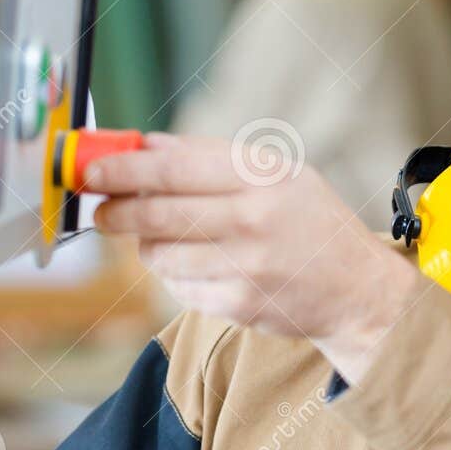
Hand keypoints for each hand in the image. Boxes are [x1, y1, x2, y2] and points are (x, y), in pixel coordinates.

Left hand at [86, 133, 420, 381]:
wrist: (359, 291)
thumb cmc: (312, 225)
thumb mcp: (281, 176)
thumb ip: (213, 158)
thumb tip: (144, 146)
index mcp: (264, 176)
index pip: (173, 167)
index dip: (122, 169)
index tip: (91, 170)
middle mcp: (256, 219)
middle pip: (157, 213)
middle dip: (118, 211)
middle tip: (103, 210)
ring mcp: (247, 265)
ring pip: (160, 254)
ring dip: (151, 246)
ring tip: (172, 239)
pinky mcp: (239, 303)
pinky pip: (179, 287)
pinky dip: (179, 276)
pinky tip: (205, 268)